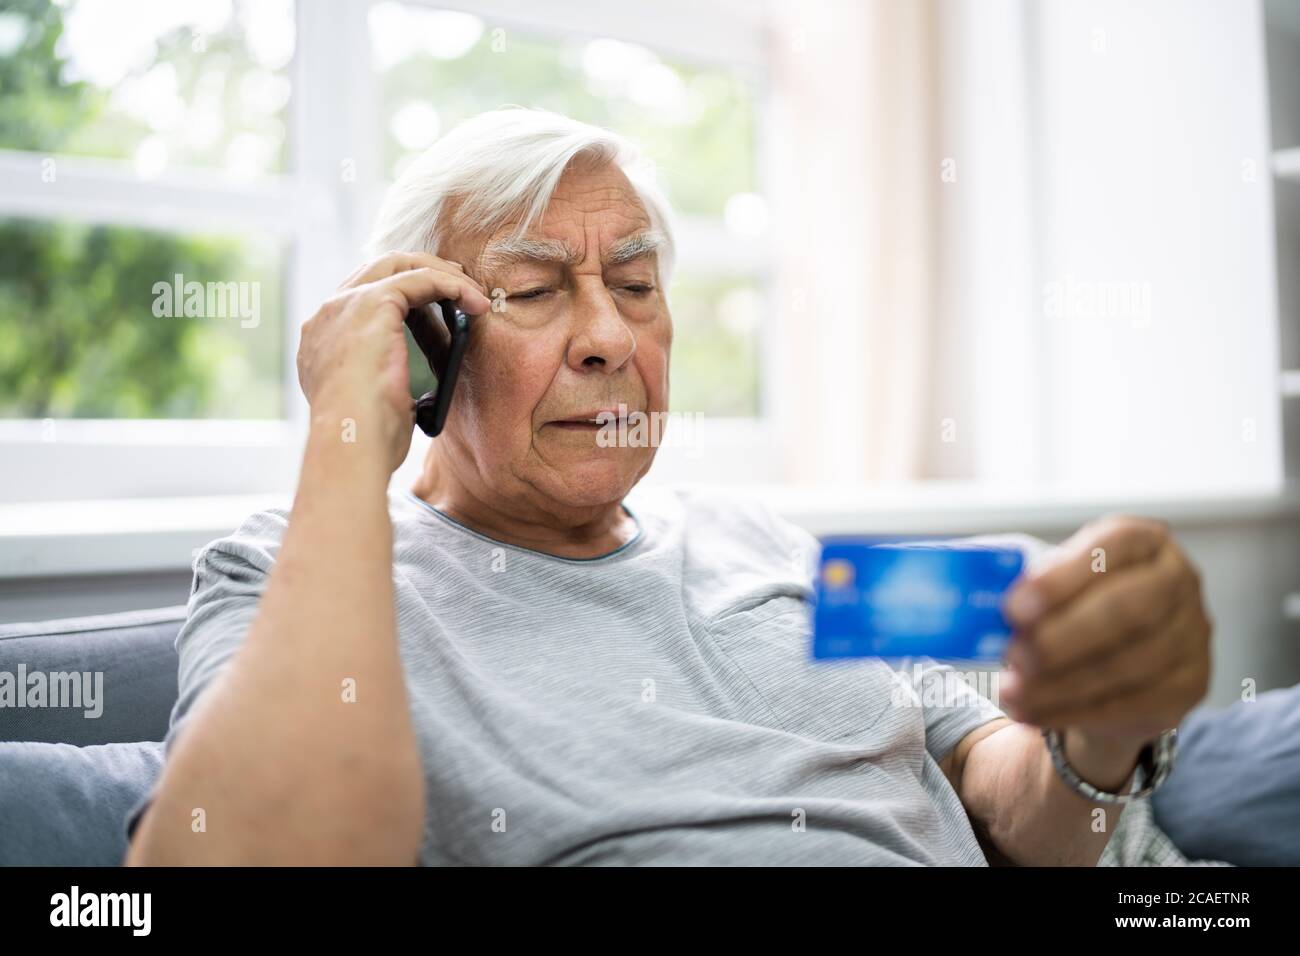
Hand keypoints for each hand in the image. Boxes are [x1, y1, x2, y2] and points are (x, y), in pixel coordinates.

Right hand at [297, 252, 490, 471]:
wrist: (350, 444)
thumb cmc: (366, 442)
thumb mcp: (374, 406)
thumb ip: (386, 386)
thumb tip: (417, 393)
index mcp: (323, 341)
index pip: (361, 297)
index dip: (402, 295)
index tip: (435, 305)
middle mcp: (328, 315)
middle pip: (378, 270)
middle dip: (422, 271)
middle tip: (459, 286)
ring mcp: (345, 305)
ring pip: (399, 265)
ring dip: (442, 274)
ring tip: (474, 294)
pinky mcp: (372, 304)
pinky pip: (419, 278)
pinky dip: (452, 285)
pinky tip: (475, 302)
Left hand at [998, 516, 1211, 749]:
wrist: (1109, 666)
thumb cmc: (1068, 609)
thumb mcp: (1045, 585)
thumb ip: (1015, 583)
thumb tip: (962, 597)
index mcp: (1141, 540)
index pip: (1113, 545)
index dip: (1063, 578)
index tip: (1014, 608)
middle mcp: (1178, 580)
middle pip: (1130, 609)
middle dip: (1063, 637)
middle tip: (1013, 656)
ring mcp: (1192, 635)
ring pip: (1129, 664)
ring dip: (1061, 683)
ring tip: (1011, 692)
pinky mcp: (1190, 685)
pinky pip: (1131, 703)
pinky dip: (1073, 711)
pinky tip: (1033, 713)